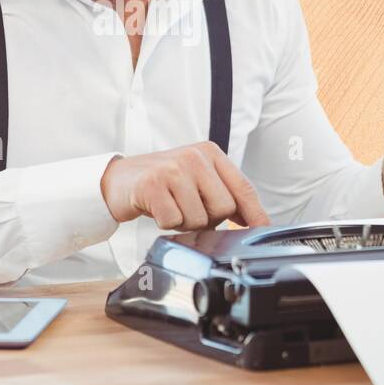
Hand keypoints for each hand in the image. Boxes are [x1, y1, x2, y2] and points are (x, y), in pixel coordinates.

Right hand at [99, 141, 271, 230]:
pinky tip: (157, 209)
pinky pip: (174, 221)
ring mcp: (173, 169)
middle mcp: (194, 157)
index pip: (243, 187)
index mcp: (209, 154)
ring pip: (199, 219)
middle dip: (208, 220)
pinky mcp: (153, 184)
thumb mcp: (195, 180)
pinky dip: (166, 223)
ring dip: (185, 223)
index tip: (264, 230)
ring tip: (171, 207)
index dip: (256, 213)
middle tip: (188, 210)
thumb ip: (221, 194)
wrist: (118, 180)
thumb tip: (250, 222)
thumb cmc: (161, 183)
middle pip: (223, 208)